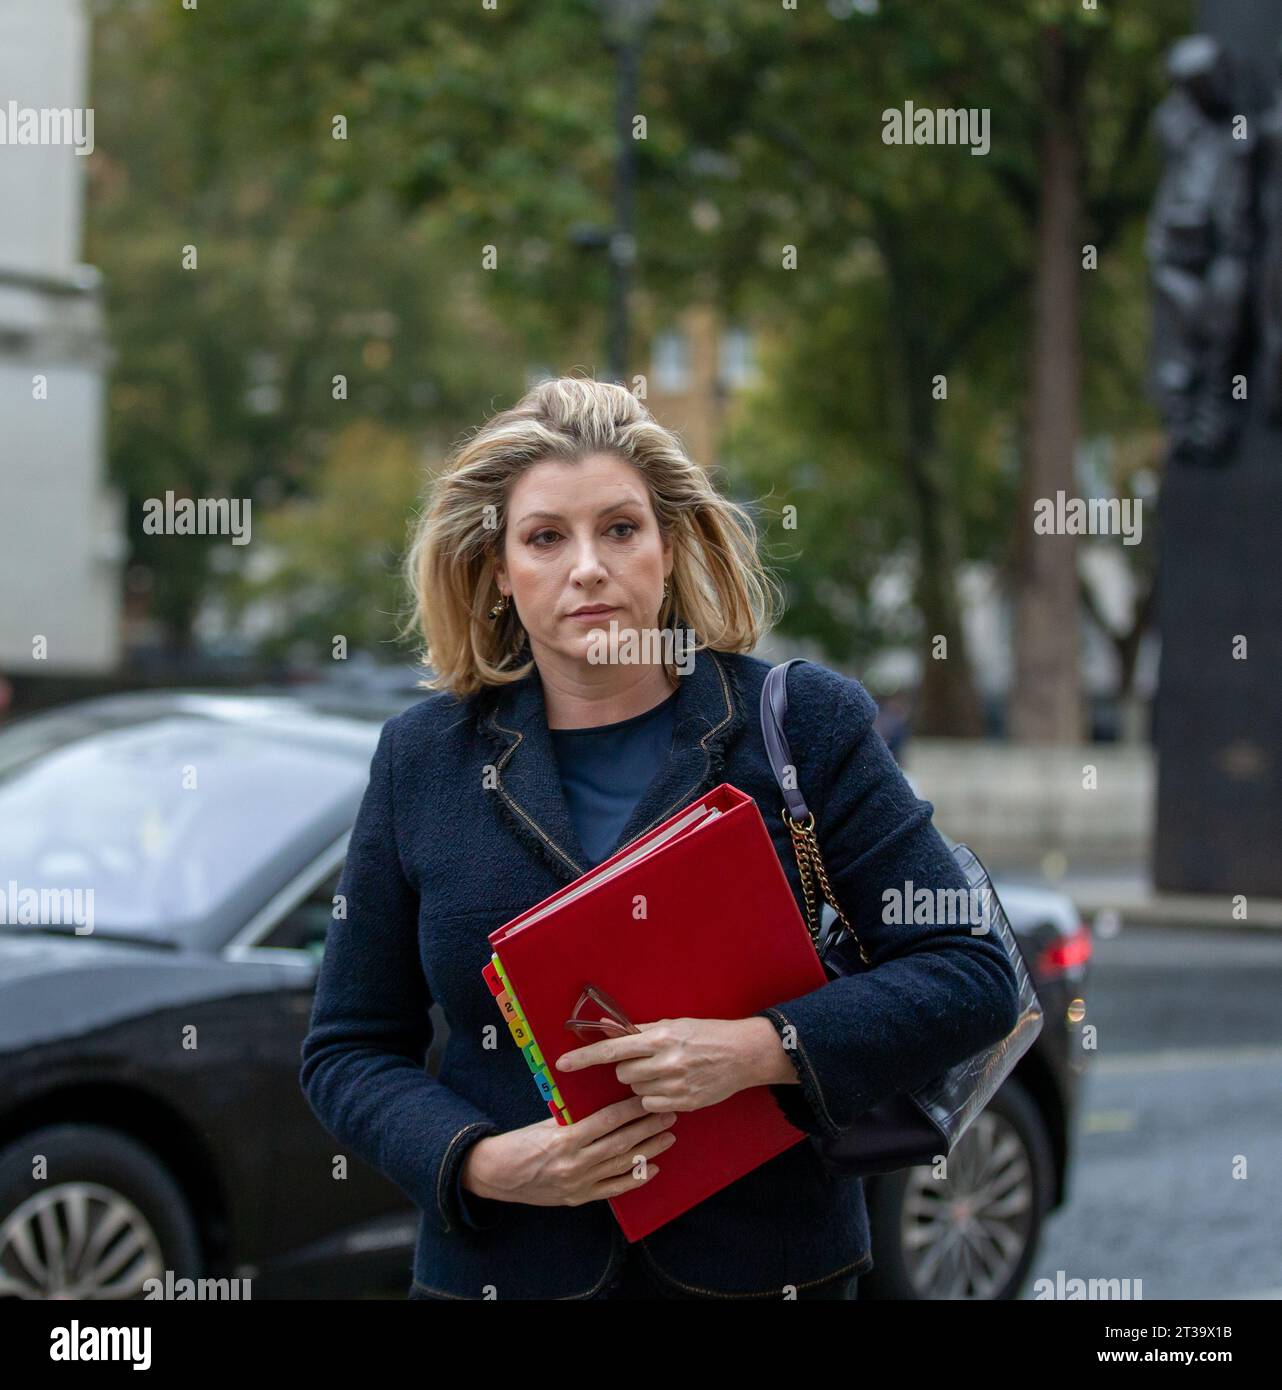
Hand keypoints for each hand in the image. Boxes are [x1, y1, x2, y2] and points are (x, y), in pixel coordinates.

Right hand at [461, 1097, 677, 1208]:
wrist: (497, 1175)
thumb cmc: (519, 1142)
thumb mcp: (544, 1122)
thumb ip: (573, 1114)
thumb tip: (601, 1098)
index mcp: (564, 1139)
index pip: (606, 1121)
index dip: (631, 1110)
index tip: (648, 1098)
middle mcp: (574, 1163)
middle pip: (620, 1143)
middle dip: (647, 1128)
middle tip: (669, 1114)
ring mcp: (578, 1183)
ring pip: (621, 1165)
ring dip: (648, 1150)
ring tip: (667, 1137)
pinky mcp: (579, 1197)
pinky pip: (613, 1189)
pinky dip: (634, 1180)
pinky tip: (652, 1168)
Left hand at [555, 1017, 760, 1112]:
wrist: (742, 1054)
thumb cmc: (705, 1034)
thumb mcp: (672, 1024)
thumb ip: (638, 1030)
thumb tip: (605, 1027)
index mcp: (659, 1038)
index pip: (612, 1049)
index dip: (584, 1057)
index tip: (562, 1064)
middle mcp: (665, 1062)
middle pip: (622, 1074)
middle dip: (627, 1068)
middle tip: (647, 1060)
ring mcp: (675, 1085)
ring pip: (635, 1090)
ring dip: (642, 1083)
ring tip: (665, 1071)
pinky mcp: (683, 1103)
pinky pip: (651, 1105)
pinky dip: (655, 1097)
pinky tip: (673, 1085)